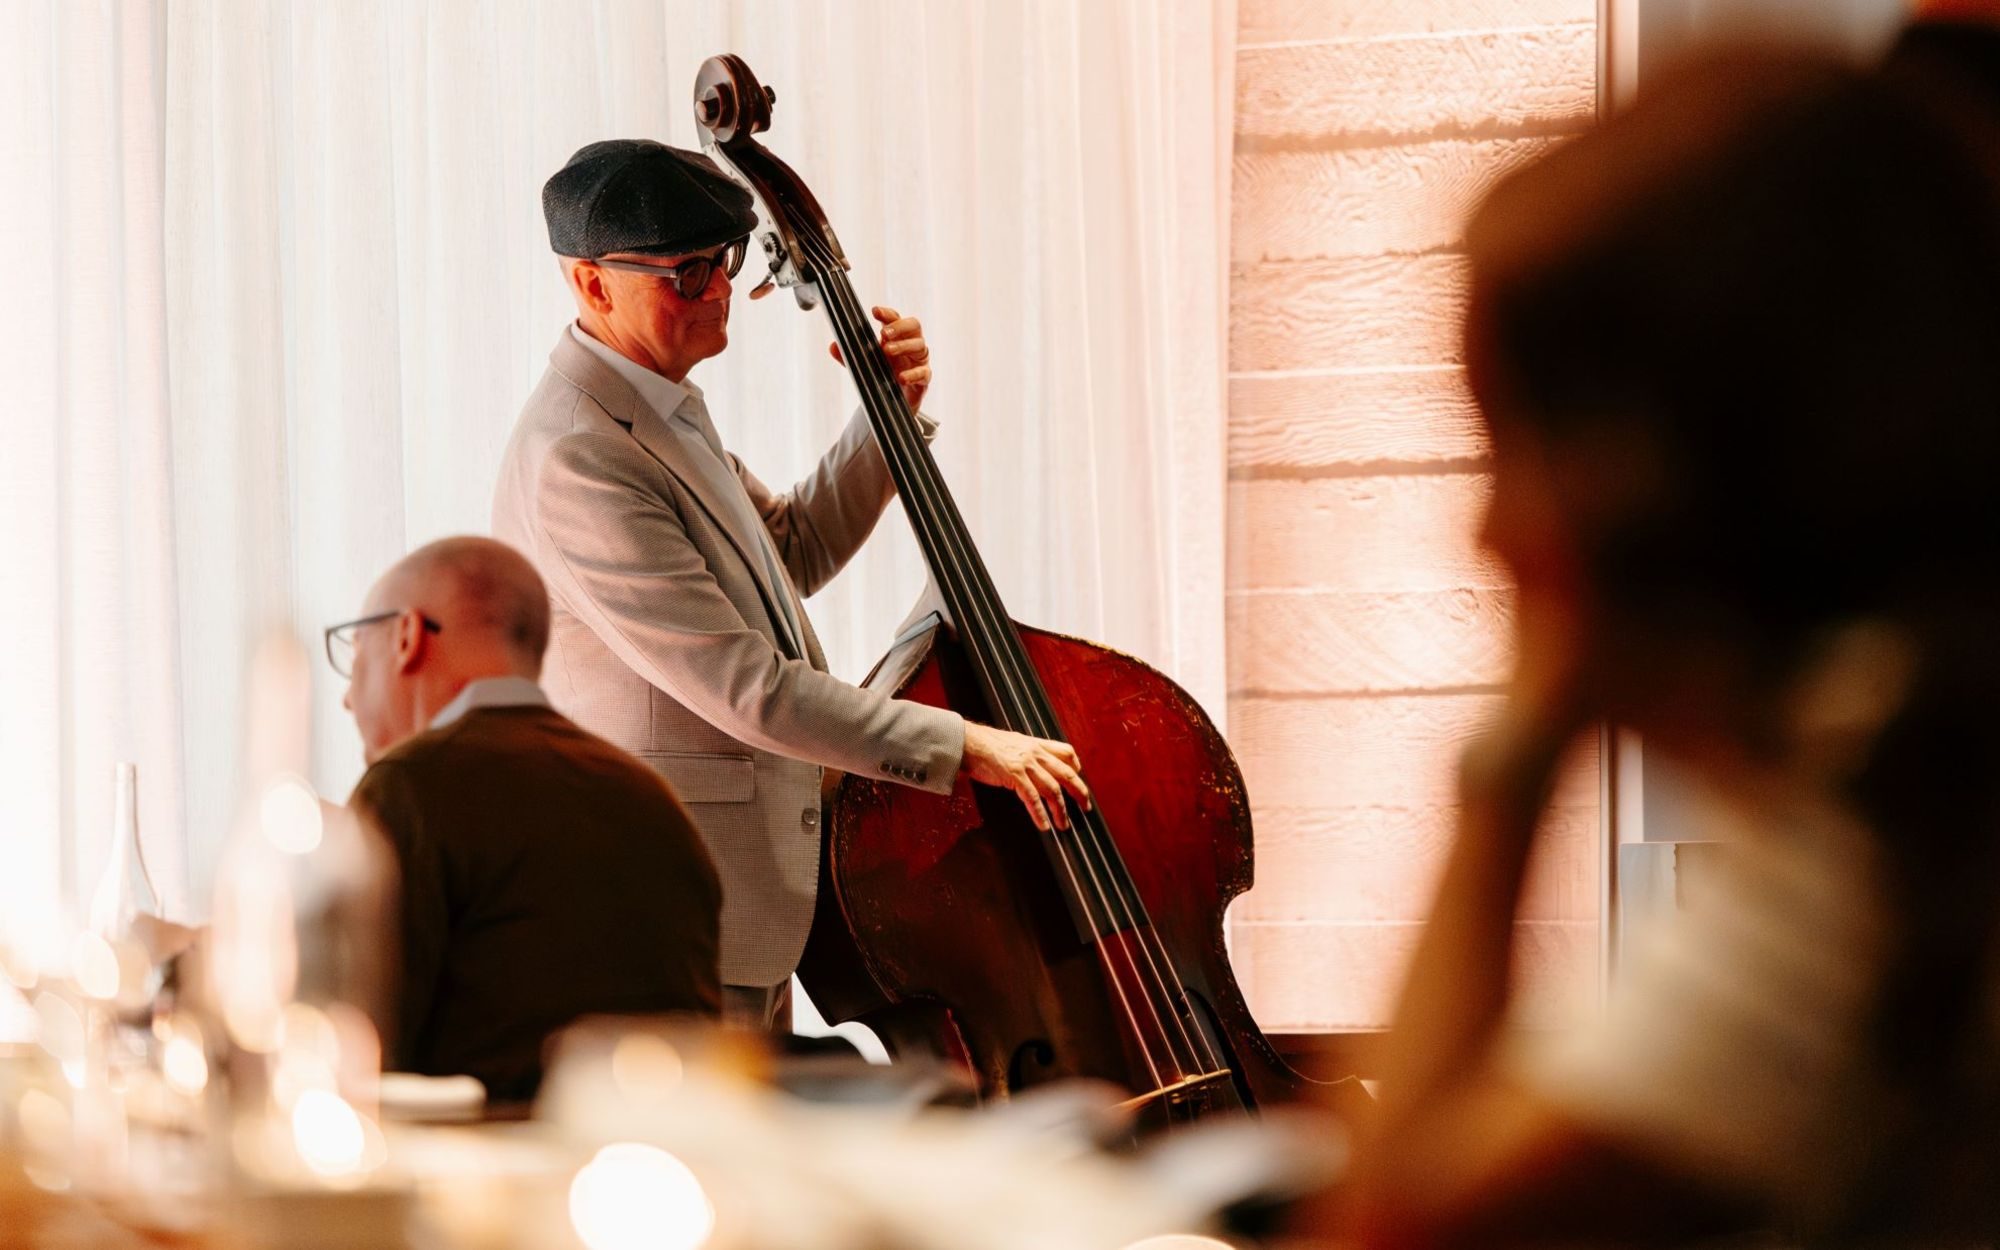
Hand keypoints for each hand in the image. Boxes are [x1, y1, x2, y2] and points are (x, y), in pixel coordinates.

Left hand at [830, 305, 931, 410]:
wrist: (891, 404)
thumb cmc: (881, 377)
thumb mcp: (863, 365)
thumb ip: (848, 357)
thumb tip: (833, 347)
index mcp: (896, 337)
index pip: (895, 318)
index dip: (887, 314)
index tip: (875, 311)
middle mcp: (910, 345)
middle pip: (914, 325)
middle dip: (899, 327)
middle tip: (883, 333)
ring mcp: (918, 361)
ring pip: (920, 346)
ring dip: (904, 346)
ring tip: (887, 351)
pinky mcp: (923, 379)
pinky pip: (924, 373)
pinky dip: (913, 374)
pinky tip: (901, 377)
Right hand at [960, 722, 1091, 832]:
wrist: (967, 742)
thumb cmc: (984, 744)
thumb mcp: (1012, 743)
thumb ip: (1025, 753)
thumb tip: (1031, 764)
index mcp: (1035, 744)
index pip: (1066, 752)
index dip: (1076, 766)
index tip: (1079, 778)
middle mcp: (1035, 753)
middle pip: (1066, 773)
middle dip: (1079, 792)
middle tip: (1085, 807)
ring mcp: (1026, 765)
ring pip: (1052, 790)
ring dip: (1060, 810)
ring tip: (1063, 824)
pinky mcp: (1015, 776)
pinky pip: (1032, 798)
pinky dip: (1040, 814)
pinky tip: (1044, 825)